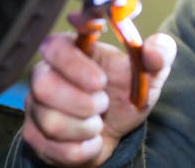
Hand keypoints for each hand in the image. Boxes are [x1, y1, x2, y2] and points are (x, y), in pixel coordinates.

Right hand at [22, 31, 176, 166]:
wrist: (117, 131)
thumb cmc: (127, 92)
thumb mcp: (151, 71)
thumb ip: (160, 53)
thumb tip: (153, 50)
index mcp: (73, 50)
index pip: (54, 45)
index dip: (73, 63)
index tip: (101, 80)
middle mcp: (46, 74)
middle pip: (44, 86)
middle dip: (84, 102)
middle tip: (104, 103)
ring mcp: (36, 106)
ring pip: (51, 122)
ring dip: (87, 127)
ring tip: (99, 121)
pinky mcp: (34, 136)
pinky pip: (53, 149)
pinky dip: (83, 149)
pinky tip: (92, 139)